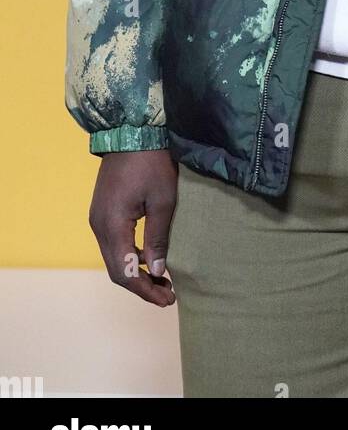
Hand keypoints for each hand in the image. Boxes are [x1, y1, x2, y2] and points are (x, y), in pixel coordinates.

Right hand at [89, 150, 178, 306]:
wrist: (131, 131)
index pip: (124, 271)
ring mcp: (98, 218)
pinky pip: (114, 243)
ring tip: (163, 280)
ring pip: (114, 257)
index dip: (145, 290)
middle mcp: (98, 226)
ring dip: (136, 272)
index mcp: (112, 225)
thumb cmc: (151, 162)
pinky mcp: (103, 211)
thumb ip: (158, 238)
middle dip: (141, 286)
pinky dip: (130, 256)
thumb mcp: (162, 200)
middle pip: (116, 269)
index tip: (168, 299)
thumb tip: (158, 271)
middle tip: (168, 295)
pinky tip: (150, 258)